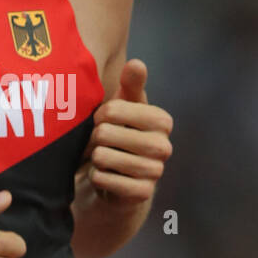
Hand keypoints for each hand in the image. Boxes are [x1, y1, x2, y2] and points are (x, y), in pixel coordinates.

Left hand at [81, 59, 172, 203]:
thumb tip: (137, 64)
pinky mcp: (142, 193)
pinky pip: (102, 179)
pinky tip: (106, 175)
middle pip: (104, 134)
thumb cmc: (122, 133)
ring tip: (104, 158)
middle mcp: (163, 146)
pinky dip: (97, 176)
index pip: (111, 110)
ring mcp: (155, 172)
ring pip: (102, 157)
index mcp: (162, 120)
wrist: (122, 177)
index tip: (102, 122)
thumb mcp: (126, 106)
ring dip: (95, 158)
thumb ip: (132, 84)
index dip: (98, 117)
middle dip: (93, 139)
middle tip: (100, 143)